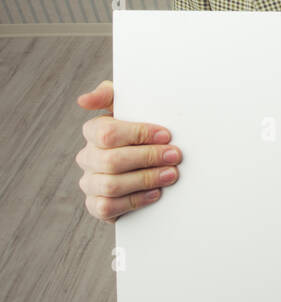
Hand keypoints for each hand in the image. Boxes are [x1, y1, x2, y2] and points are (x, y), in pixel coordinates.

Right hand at [75, 79, 180, 222]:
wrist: (148, 163)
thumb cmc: (140, 132)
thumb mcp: (130, 107)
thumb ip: (110, 94)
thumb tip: (84, 100)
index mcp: (93, 131)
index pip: (107, 133)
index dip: (138, 134)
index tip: (166, 135)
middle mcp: (87, 157)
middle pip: (112, 160)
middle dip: (148, 158)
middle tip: (174, 157)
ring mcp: (90, 182)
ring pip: (111, 185)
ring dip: (146, 180)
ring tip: (170, 175)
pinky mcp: (96, 205)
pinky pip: (108, 207)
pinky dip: (135, 200)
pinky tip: (155, 194)